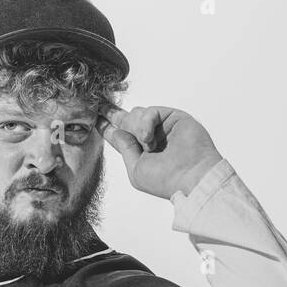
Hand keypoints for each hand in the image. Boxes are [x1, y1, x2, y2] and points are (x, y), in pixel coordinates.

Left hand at [96, 102, 221, 199]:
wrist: (191, 176)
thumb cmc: (165, 179)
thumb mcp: (136, 169)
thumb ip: (125, 148)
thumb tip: (116, 131)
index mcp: (142, 152)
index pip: (121, 135)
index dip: (107, 126)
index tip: (95, 117)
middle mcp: (152, 137)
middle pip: (127, 120)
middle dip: (113, 115)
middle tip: (99, 106)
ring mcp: (163, 126)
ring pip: (137, 114)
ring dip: (136, 127)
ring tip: (146, 143)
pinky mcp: (173, 117)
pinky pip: (150, 111)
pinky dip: (147, 122)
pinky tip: (150, 137)